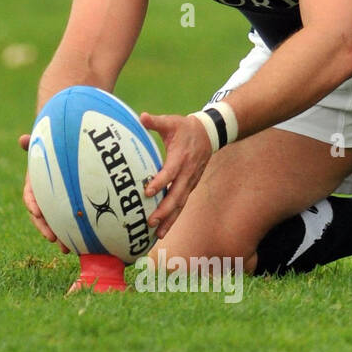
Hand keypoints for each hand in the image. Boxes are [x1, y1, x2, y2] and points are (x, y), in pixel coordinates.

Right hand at [19, 133, 69, 251]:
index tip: (36, 212)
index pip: (30, 195)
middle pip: (41, 217)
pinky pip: (69, 224)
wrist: (69, 154)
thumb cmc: (55, 149)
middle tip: (52, 238)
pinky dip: (73, 235)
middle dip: (45, 228)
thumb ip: (34, 144)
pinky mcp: (69, 210)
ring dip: (60, 237)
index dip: (32, 204)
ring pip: (55, 224)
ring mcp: (56, 205)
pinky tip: (81, 245)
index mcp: (36, 183)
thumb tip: (22, 139)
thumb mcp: (44, 146)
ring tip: (67, 249)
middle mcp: (44, 197)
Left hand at [140, 113, 211, 238]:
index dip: (160, 182)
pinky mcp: (189, 186)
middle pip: (176, 195)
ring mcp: (190, 182)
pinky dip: (173, 217)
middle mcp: (187, 173)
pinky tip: (163, 229)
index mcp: (181, 157)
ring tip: (158, 234)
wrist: (210, 134)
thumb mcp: (172, 122)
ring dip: (170, 220)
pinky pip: (181, 204)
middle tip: (151, 221)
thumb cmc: (186, 128)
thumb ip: (156, 121)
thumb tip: (142, 117)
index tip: (147, 191)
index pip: (170, 172)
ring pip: (180, 204)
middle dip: (164, 210)